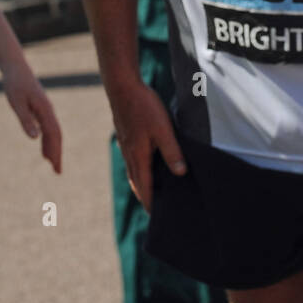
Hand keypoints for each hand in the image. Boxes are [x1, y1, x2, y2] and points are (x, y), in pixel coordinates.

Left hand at [0, 60, 62, 173]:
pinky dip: (47, 141)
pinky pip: (47, 128)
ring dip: (53, 149)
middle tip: (58, 172)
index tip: (56, 166)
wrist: (15, 68)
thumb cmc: (14, 84)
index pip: (53, 134)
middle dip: (57, 153)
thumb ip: (26, 120)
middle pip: (56, 135)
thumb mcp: (16, 103)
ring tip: (52, 165)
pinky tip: (43, 151)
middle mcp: (48, 111)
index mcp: (45, 109)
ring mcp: (45, 110)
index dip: (56, 150)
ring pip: (53, 133)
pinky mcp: (40, 110)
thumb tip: (35, 138)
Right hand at [108, 80, 185, 212]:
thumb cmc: (144, 107)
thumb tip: (180, 173)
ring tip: (152, 190)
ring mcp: (125, 144)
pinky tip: (145, 163)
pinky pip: (132, 159)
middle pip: (136, 182)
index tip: (156, 216)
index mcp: (138, 156)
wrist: (122, 87)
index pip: (144, 187)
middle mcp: (129, 154)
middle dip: (144, 196)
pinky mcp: (125, 135)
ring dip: (141, 182)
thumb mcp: (163, 129)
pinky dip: (138, 168)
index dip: (151, 202)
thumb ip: (172, 152)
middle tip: (154, 208)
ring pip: (133, 170)